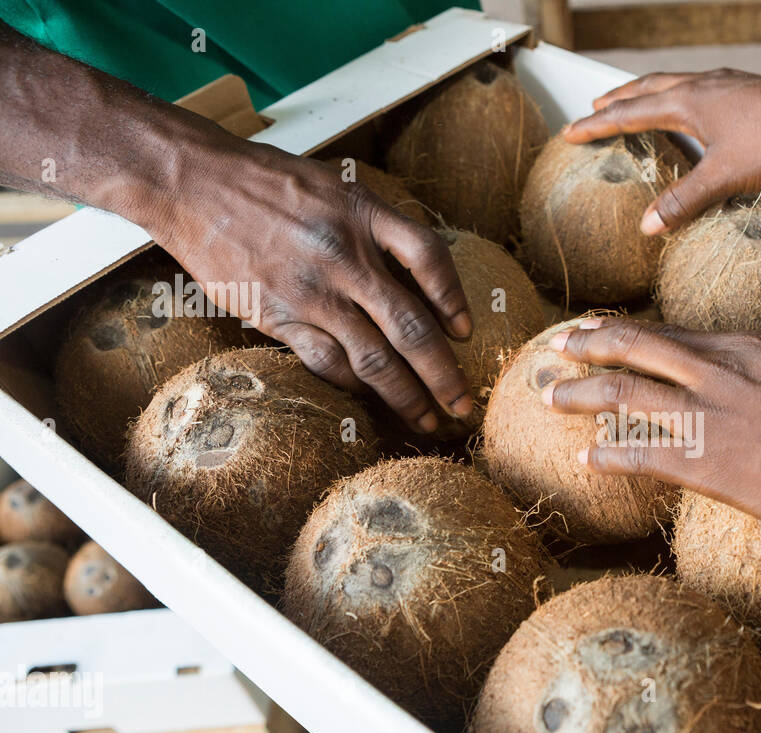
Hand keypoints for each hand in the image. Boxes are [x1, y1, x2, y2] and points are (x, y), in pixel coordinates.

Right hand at [146, 141, 474, 431]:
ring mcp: (312, 292)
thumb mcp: (334, 185)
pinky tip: (369, 397)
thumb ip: (376, 225)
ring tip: (427, 418)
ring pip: (374, 359)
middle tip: (465, 404)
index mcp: (364, 213)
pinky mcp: (278, 316)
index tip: (465, 332)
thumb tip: (420, 274)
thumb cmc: (265, 182)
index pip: (430, 257)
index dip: (455, 298)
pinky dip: (354, 384)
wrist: (191, 183)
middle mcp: (345, 255)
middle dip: (444, 374)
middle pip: (412, 326)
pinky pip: (328, 362)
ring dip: (407, 396)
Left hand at [540, 315, 760, 550]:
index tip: (608, 329)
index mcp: (753, 348)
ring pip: (625, 393)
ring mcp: (710, 417)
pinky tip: (588, 458)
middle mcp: (721, 372)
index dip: (637, 331)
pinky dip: (609, 454)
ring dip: (581, 393)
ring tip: (550, 395)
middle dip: (592, 344)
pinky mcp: (709, 465)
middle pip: (638, 347)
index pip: (679, 334)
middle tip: (561, 346)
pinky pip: (642, 454)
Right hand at [563, 70, 760, 234]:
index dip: (598, 125)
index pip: (630, 112)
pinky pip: (704, 96)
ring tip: (641, 106)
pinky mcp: (751, 98)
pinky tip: (699, 119)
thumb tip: (645, 227)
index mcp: (689, 100)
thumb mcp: (723, 177)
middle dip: (620, 99)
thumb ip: (681, 201)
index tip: (571, 132)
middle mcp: (705, 86)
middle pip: (650, 88)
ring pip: (678, 87)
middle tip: (598, 106)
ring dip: (652, 96)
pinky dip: (686, 104)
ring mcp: (729, 88)